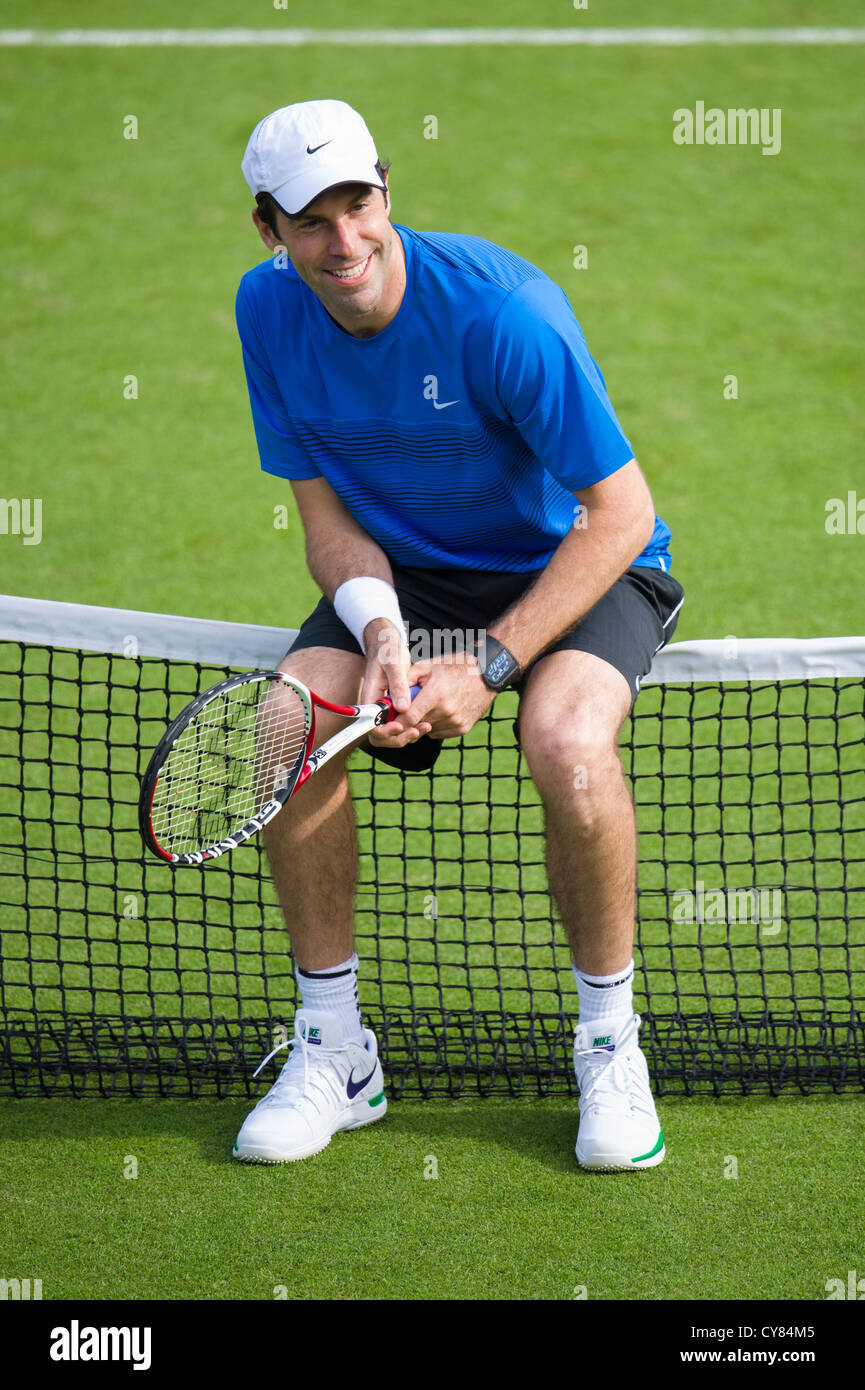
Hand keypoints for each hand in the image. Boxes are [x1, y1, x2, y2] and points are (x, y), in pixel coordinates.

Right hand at [362, 620, 433, 746]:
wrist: (387, 644)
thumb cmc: (388, 650)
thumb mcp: (394, 664)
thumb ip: (398, 685)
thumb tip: (403, 708)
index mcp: (369, 698)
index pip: (371, 726)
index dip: (386, 731)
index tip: (401, 725)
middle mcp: (375, 708)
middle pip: (381, 736)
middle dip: (398, 737)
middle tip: (418, 730)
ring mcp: (384, 709)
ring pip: (392, 733)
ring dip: (407, 734)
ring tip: (426, 726)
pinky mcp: (394, 707)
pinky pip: (400, 723)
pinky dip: (412, 726)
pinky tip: (426, 721)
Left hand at [373, 655, 495, 748]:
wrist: (487, 673)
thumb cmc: (456, 665)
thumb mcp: (429, 665)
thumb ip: (407, 680)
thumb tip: (389, 695)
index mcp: (436, 695)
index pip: (408, 718)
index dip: (396, 721)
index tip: (389, 719)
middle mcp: (446, 712)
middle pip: (416, 726)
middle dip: (407, 721)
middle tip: (404, 711)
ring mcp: (456, 722)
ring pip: (427, 730)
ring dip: (422, 722)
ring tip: (429, 704)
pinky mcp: (463, 728)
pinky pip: (439, 733)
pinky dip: (435, 725)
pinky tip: (440, 710)